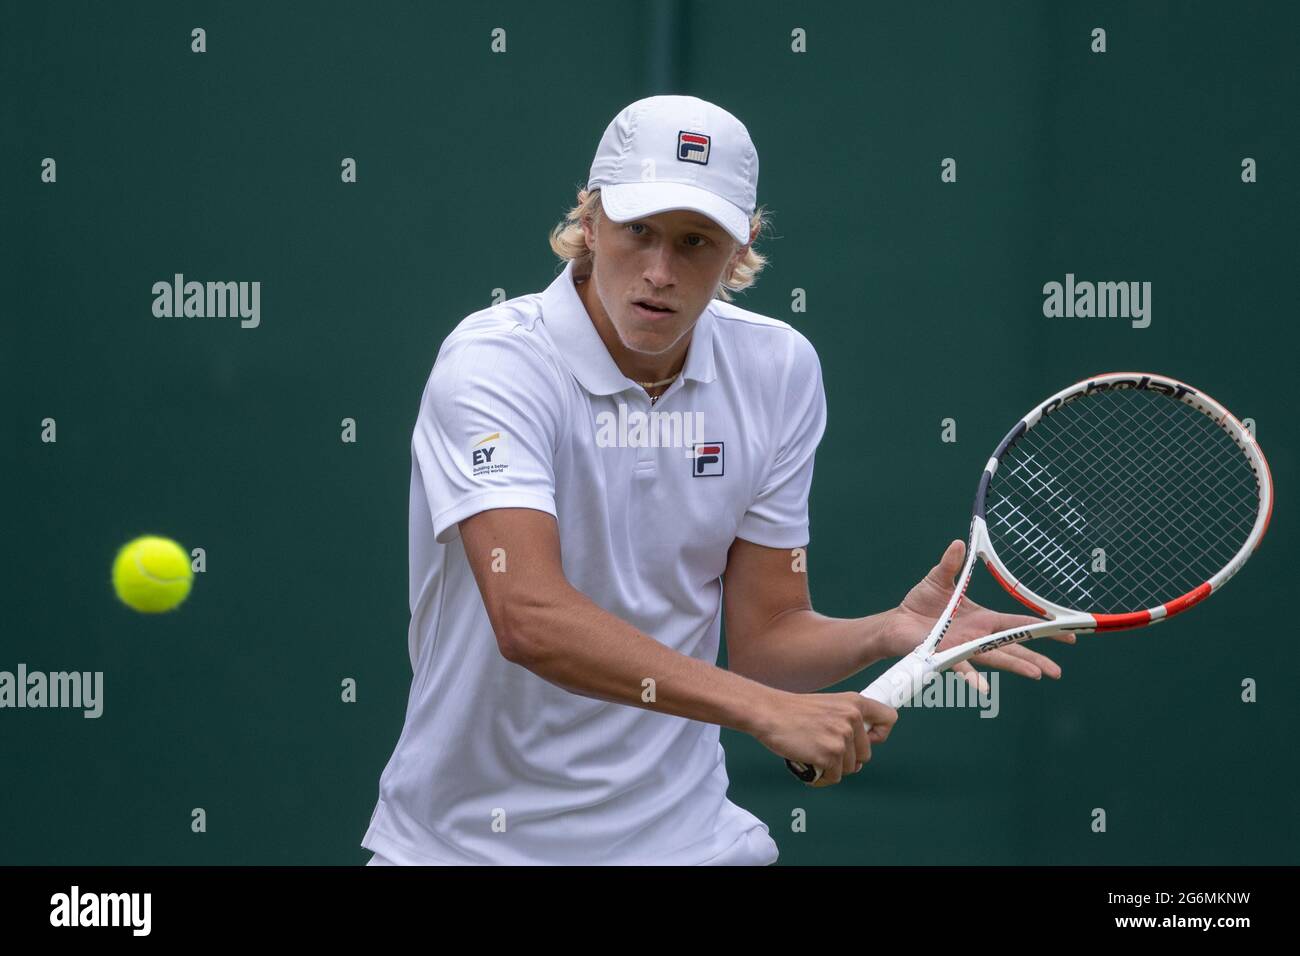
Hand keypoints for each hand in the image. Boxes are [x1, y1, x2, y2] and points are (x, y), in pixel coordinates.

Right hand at [756, 690, 897, 787]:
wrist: (769, 713)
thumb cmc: (794, 711)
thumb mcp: (830, 705)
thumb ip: (848, 721)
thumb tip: (861, 755)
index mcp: (855, 703)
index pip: (889, 719)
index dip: (879, 734)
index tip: (867, 739)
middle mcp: (852, 719)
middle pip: (866, 754)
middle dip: (848, 758)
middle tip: (825, 749)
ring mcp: (841, 738)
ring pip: (850, 768)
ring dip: (833, 767)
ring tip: (814, 754)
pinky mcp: (829, 755)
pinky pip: (834, 778)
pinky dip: (821, 777)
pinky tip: (809, 765)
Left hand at [882, 539, 1074, 689]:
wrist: (896, 622)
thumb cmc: (920, 604)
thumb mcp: (938, 579)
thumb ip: (951, 564)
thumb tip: (960, 542)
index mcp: (983, 619)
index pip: (1019, 624)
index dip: (1042, 628)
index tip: (1067, 634)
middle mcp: (979, 637)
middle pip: (1014, 647)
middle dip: (1037, 657)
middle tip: (1058, 671)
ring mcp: (964, 648)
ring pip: (996, 658)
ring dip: (1017, 666)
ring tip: (1038, 674)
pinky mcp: (946, 656)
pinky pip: (961, 667)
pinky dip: (973, 678)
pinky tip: (984, 689)